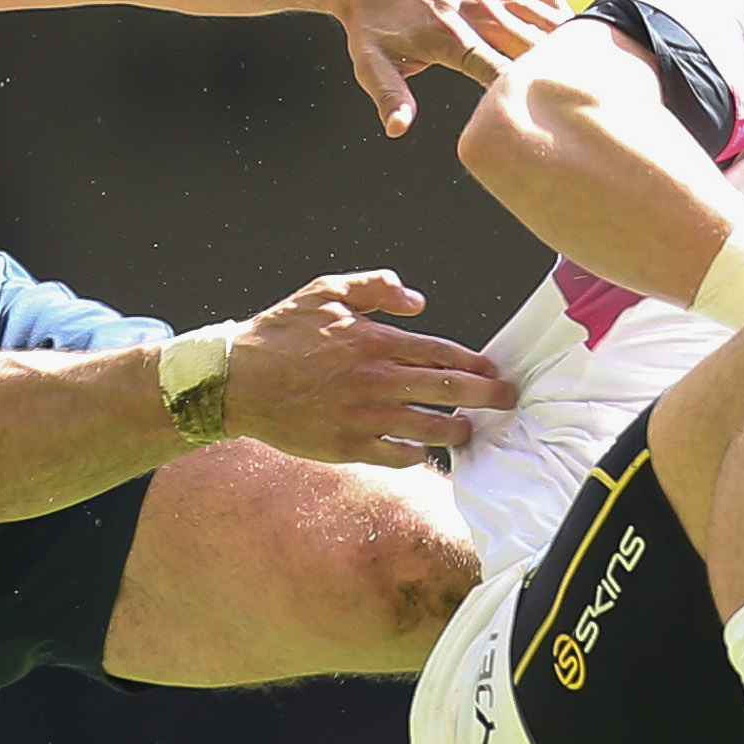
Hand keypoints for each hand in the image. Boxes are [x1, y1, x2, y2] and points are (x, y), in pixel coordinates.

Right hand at [215, 271, 508, 468]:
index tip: (492, 370)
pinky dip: (416, 453)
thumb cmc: (280, 332)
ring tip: (470, 430)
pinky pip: (396, 455)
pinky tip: (424, 449)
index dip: (473, 363)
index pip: (441, 353)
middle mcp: (376, 380)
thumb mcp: (326, 291)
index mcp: (375, 341)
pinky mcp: (347, 445)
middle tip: (507, 401)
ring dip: (457, 429)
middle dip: (486, 396)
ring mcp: (363, 416)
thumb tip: (419, 302)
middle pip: (447, 390)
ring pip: (428, 427)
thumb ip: (377, 288)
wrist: (235, 379)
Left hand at [319, 0, 565, 137]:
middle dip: (555, 74)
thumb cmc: (372, 26)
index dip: (524, 94)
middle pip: (531, 47)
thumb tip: (398, 128)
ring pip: (545, 20)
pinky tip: (577, 41)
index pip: (500, 71)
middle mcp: (476, 11)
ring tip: (591, 75)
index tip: (544, 116)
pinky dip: (563, 18)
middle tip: (583, 102)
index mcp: (450, 38)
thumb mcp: (370, 63)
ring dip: (567, 45)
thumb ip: (389, 95)